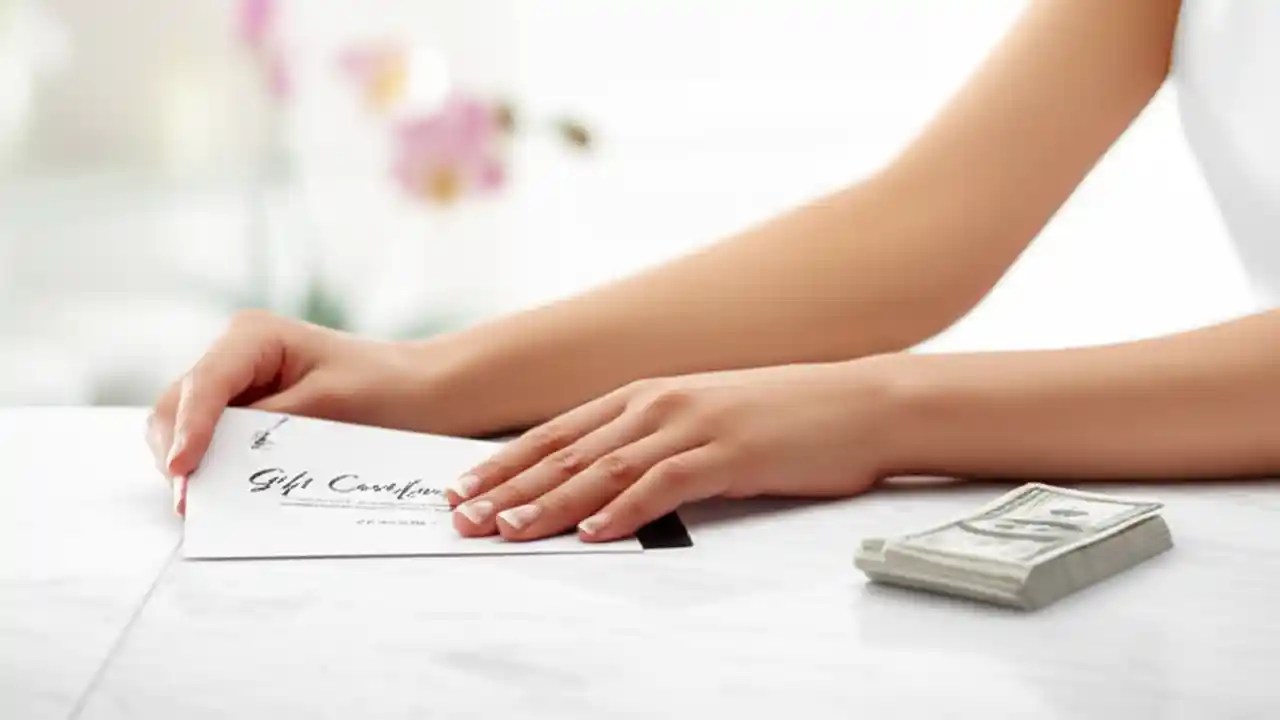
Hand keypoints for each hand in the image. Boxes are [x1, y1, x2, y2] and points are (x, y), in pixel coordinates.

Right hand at [146, 310, 437, 509]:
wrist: (427, 392)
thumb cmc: (389, 390)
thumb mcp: (330, 408)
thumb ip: (271, 429)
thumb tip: (215, 462)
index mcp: (254, 336)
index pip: (205, 384)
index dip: (189, 429)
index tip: (184, 471)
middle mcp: (236, 354)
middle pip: (178, 405)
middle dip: (178, 451)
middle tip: (192, 504)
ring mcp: (238, 384)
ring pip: (184, 425)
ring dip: (190, 463)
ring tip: (204, 503)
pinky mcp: (248, 412)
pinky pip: (213, 440)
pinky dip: (211, 465)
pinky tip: (222, 493)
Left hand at [446, 358, 906, 541]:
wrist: (859, 402)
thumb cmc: (783, 416)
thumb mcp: (703, 420)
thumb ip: (651, 442)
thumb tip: (599, 481)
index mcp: (647, 393)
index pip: (558, 431)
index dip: (506, 462)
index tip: (464, 489)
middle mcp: (659, 403)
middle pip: (568, 450)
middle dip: (509, 487)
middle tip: (463, 518)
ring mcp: (693, 425)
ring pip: (605, 467)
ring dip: (552, 502)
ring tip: (509, 531)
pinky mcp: (729, 453)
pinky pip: (665, 484)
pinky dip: (626, 510)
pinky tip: (596, 532)